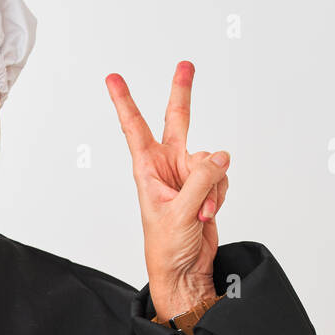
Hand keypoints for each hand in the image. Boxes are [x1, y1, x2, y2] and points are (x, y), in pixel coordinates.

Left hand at [105, 62, 231, 316]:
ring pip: (211, 161)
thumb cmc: (165, 246)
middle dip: (182, 93)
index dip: (124, 101)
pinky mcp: (206, 187)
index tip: (113, 78)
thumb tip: (220, 156)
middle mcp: (167, 166)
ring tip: (200, 213)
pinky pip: (221, 177)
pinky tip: (208, 214)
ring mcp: (188, 175)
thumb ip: (201, 180)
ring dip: (212, 188)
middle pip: (177, 121)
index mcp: (147, 169)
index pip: (134, 128)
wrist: (183, 270)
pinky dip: (220, 195)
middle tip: (186, 64)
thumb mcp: (179, 212)